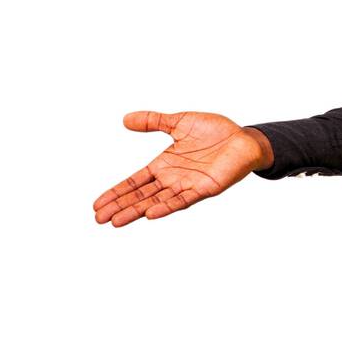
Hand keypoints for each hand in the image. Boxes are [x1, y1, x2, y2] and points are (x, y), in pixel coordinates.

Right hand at [94, 111, 268, 226]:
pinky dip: (166, 207)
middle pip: (140, 195)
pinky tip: (150, 214)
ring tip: (116, 221)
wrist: (245, 138)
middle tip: (98, 219)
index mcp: (164, 165)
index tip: (96, 205)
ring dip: (136, 211)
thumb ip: (154, 121)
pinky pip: (182, 200)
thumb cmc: (216, 131)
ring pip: (156, 201)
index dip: (116, 192)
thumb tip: (125, 119)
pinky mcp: (204, 188)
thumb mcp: (179, 122)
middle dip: (120, 207)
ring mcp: (188, 185)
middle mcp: (173, 178)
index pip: (135, 182)